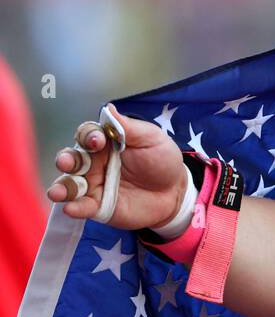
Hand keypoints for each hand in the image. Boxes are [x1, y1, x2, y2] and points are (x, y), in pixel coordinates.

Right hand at [46, 103, 188, 231]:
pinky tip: (71, 208)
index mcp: (105, 143)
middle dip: (67, 159)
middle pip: (72, 158)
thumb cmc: (162, 160)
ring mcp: (93, 185)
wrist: (175, 192)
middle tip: (68, 162)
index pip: (87, 136)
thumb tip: (109, 109)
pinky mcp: (97, 206)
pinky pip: (82, 207)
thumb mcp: (151, 139)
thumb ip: (128, 127)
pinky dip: (74, 207)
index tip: (98, 141)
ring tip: (57, 192)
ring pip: (70, 184)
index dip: (88, 136)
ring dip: (62, 187)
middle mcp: (93, 163)